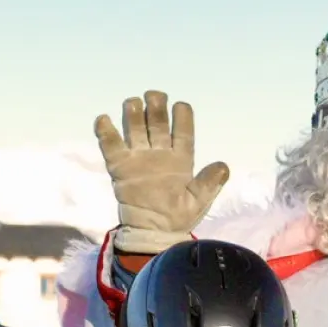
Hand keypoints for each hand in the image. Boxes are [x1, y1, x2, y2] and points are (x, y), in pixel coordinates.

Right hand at [95, 91, 229, 254]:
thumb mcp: (199, 201)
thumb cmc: (178, 216)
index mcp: (181, 160)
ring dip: (133, 114)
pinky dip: (106, 133)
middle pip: (157, 125)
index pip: (183, 133)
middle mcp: (159, 154)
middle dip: (155, 108)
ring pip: (135, 129)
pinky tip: (103, 119)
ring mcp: (139, 159)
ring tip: (133, 102)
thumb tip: (223, 166)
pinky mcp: (120, 167)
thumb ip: (209, 183)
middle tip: (154, 95)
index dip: (183, 118)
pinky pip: (111, 146)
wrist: (153, 231)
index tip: (181, 105)